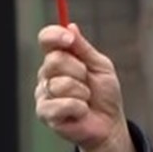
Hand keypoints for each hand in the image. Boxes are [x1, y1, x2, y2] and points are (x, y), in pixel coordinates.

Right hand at [35, 23, 134, 151]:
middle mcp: (47, 74)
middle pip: (54, 60)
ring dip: (82, 93)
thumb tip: (70, 26)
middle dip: (79, 71)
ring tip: (85, 100)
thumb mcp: (100, 66)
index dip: (55, 35)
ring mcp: (43, 93)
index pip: (46, 39)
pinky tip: (81, 112)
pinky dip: (79, 108)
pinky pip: (62, 104)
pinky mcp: (44, 113)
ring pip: (60, 84)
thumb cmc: (104, 95)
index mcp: (59, 58)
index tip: (69, 39)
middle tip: (87, 82)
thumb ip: (84, 48)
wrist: (109, 124)